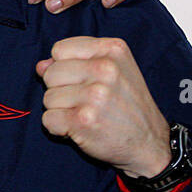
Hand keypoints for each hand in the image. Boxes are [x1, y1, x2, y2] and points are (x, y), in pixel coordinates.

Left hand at [36, 36, 169, 178]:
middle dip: (60, 89)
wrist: (150, 142)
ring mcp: (95, 95)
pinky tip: (79, 127)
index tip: (83, 79)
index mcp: (112, 50)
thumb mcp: (113, 70)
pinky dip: (58, 128)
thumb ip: (75, 61)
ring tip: (85, 114)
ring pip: (47, 98)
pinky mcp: (83, 121)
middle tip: (85, 101)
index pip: (59, 49)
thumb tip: (41, 66)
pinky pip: (48, 119)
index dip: (63, 66)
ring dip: (60, 110)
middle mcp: (105, 69)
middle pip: (50, 73)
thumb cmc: (128, 104)